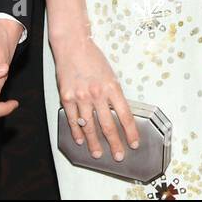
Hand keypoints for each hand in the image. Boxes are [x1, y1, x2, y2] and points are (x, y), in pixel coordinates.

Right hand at [51, 32, 139, 161]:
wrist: (73, 45)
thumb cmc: (93, 58)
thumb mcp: (110, 74)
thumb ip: (113, 94)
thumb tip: (117, 114)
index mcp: (112, 87)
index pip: (125, 115)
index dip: (130, 132)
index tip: (134, 143)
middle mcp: (97, 94)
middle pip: (108, 125)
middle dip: (115, 143)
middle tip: (118, 156)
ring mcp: (81, 97)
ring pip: (89, 126)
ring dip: (94, 143)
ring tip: (98, 153)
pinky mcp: (67, 97)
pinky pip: (73, 120)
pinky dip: (77, 132)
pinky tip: (81, 140)